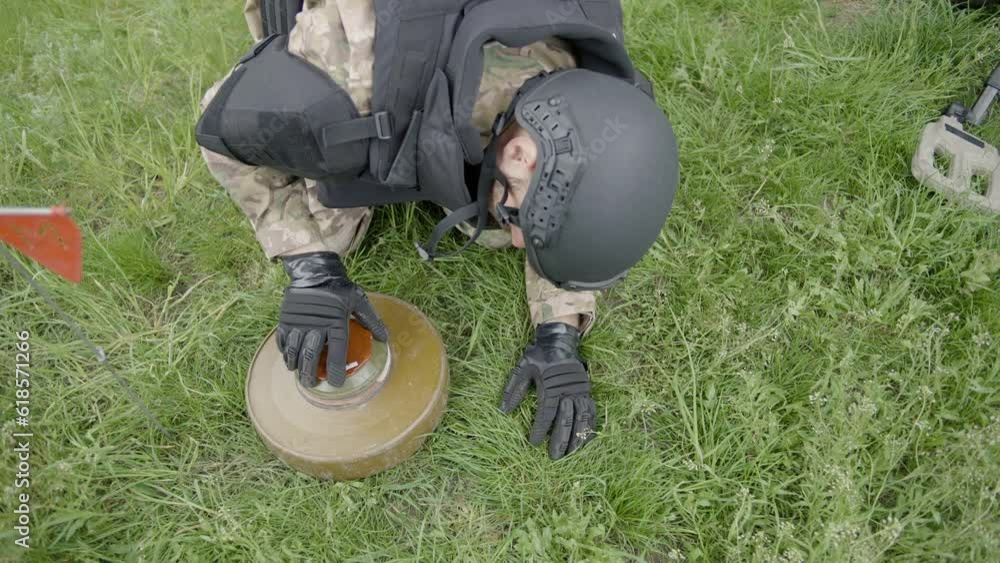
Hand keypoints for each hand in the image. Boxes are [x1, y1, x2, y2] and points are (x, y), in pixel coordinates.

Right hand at [276, 252, 387, 386]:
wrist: (315, 270)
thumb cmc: (339, 287)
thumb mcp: (359, 301)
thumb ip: (371, 320)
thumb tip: (385, 337)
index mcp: (336, 323)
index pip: (337, 353)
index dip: (337, 370)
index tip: (337, 383)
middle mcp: (316, 326)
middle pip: (311, 356)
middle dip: (310, 374)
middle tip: (313, 384)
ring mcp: (299, 323)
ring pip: (295, 351)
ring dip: (296, 366)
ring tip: (300, 376)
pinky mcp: (286, 319)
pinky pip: (283, 340)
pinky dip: (285, 352)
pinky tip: (289, 360)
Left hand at [500, 322, 595, 458]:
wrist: (559, 341)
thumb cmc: (539, 356)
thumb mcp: (523, 368)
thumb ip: (514, 389)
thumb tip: (503, 410)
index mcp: (551, 385)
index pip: (546, 413)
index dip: (541, 429)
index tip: (534, 443)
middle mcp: (568, 390)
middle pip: (566, 419)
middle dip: (560, 440)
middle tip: (553, 456)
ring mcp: (580, 391)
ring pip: (582, 418)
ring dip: (577, 437)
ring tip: (571, 454)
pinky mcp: (587, 392)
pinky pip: (592, 412)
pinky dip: (590, 427)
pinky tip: (585, 441)